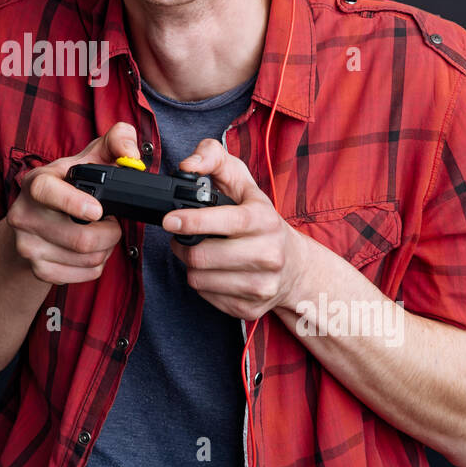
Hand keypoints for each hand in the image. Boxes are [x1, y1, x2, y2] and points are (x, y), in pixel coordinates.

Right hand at [5, 122, 138, 285]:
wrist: (33, 221)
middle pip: (80, 238)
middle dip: (111, 232)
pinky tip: (92, 250)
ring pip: (87, 259)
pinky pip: (84, 275)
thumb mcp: (88, 158)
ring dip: (107, 248)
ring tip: (102, 234)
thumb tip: (131, 154)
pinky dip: (97, 265)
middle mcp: (24, 214)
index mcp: (36, 182)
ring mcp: (28, 246)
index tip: (98, 210)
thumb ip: (115, 142)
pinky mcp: (38, 270)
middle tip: (111, 222)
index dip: (73, 202)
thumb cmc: (68, 186)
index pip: (46, 191)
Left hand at [161, 138, 310, 320]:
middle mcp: (268, 254)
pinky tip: (214, 271)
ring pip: (198, 279)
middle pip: (201, 256)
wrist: (295, 265)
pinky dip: (203, 283)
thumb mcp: (242, 181)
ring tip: (200, 252)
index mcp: (264, 220)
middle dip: (182, 245)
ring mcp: (261, 285)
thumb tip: (188, 165)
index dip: (192, 221)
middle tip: (181, 236)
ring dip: (190, 265)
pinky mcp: (250, 308)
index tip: (170, 221)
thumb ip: (213, 158)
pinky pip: (206, 296)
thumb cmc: (260, 219)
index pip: (224, 222)